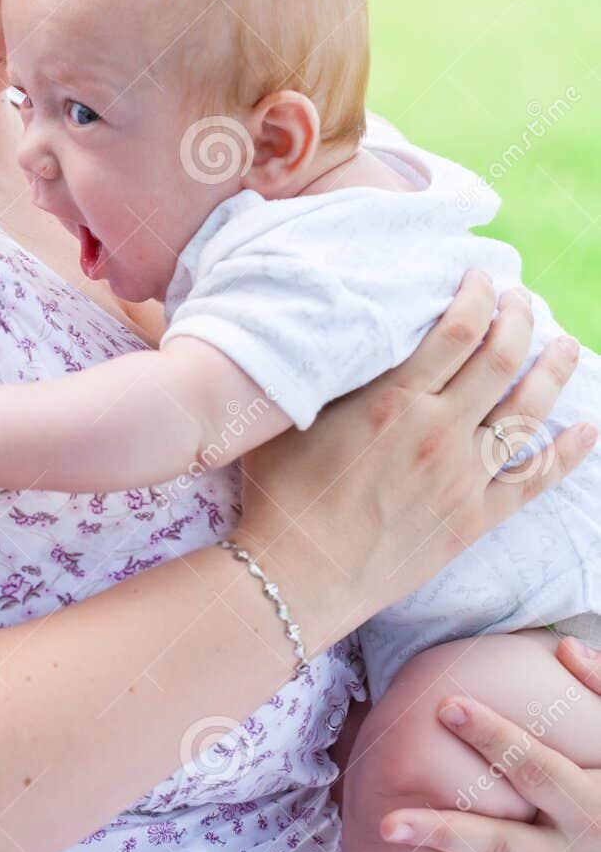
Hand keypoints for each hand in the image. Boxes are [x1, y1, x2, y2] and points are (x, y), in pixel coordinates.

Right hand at [236, 272, 594, 649]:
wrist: (298, 575)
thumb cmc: (281, 495)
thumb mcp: (292, 416)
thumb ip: (326, 373)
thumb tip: (338, 331)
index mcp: (394, 400)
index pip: (457, 329)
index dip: (477, 295)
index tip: (481, 277)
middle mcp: (438, 431)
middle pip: (502, 358)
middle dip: (520, 319)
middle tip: (522, 299)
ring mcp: (463, 477)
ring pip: (528, 411)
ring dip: (555, 371)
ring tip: (567, 346)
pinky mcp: (473, 519)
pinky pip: (533, 480)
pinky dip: (567, 453)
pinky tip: (586, 430)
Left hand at [381, 637, 600, 851]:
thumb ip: (600, 687)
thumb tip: (563, 647)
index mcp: (595, 802)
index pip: (536, 768)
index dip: (492, 737)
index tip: (447, 706)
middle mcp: (574, 850)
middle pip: (500, 839)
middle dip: (443, 827)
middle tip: (387, 820)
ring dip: (436, 847)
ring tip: (384, 828)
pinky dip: (452, 851)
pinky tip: (408, 827)